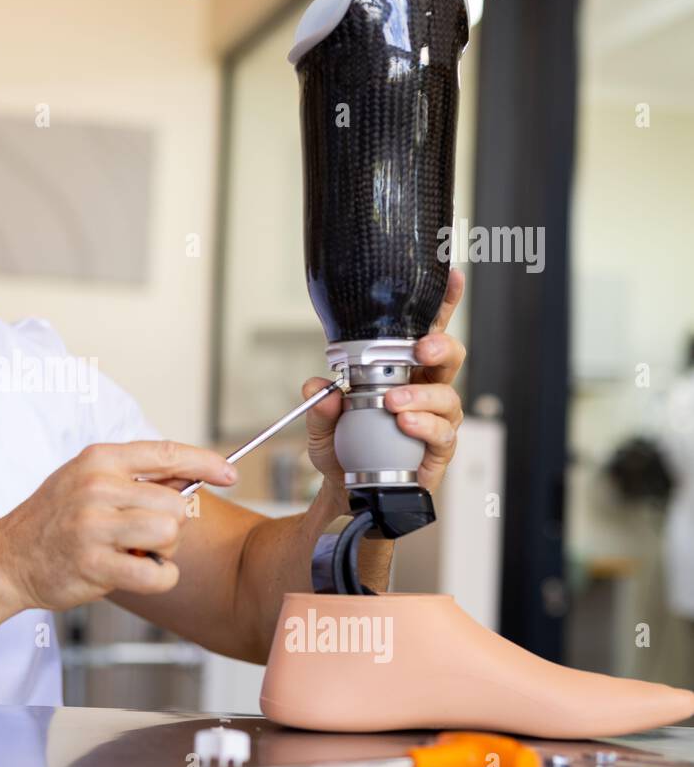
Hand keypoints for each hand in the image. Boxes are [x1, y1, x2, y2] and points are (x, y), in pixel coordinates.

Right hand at [0, 441, 236, 610]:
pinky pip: (157, 573)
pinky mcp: (94, 565)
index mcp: (99, 459)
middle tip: (146, 534)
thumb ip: (135, 476)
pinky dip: (159, 578)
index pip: (166, 453)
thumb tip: (192, 475)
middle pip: (176, 502)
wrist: (8, 557)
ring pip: (169, 533)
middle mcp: (96, 487)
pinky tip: (139, 573)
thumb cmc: (54, 518)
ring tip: (137, 551)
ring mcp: (93, 526)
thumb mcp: (86, 479)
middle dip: (172, 523)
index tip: (230, 473)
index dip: (206, 462)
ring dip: (163, 550)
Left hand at [303, 269, 466, 492]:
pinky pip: (442, 433)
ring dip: (422, 394)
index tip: (449, 276)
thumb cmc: (343, 448)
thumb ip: (319, 406)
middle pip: (450, 357)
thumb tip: (315, 387)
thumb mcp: (320, 426)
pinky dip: (423, 426)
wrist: (347, 489)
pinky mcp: (439, 449)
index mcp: (402, 370)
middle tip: (421, 349)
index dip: (442, 303)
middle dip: (440, 346)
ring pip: (447, 396)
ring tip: (395, 402)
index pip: (425, 331)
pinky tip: (405, 424)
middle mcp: (425, 389)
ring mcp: (436, 419)